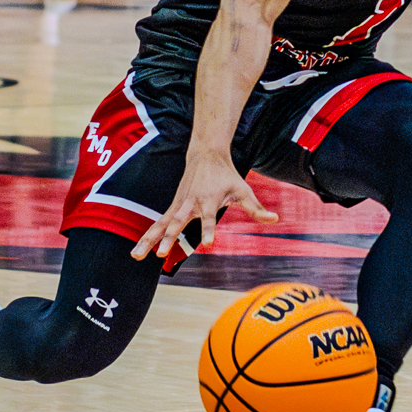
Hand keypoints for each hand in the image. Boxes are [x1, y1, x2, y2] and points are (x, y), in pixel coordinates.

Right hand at [131, 153, 278, 259]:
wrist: (205, 155)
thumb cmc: (226, 176)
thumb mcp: (243, 190)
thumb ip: (256, 208)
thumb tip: (274, 220)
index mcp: (208, 200)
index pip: (209, 218)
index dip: (208, 230)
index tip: (208, 245)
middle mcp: (190, 203)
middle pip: (178, 222)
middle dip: (170, 237)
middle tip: (162, 253)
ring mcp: (178, 205)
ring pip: (161, 224)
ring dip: (149, 239)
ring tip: (137, 256)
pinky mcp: (171, 207)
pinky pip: (157, 224)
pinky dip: (147, 236)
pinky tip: (137, 252)